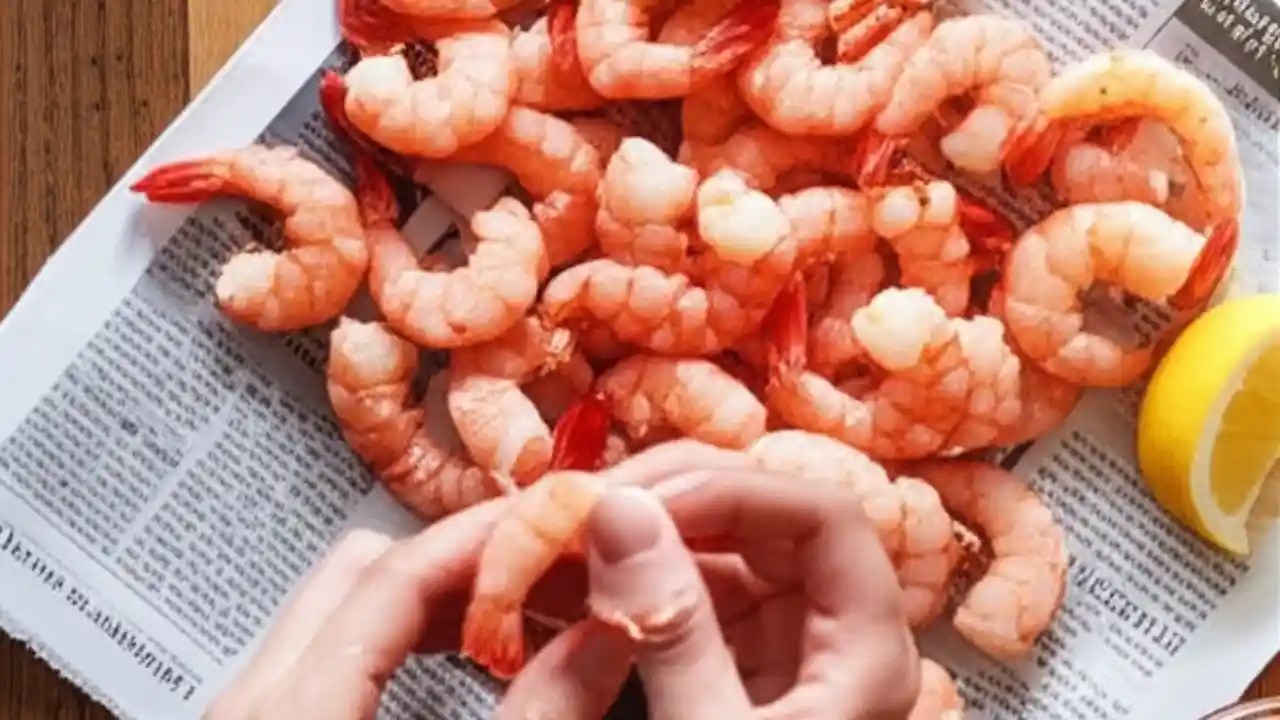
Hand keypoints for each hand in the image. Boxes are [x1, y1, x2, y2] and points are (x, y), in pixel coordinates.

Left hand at [203, 497, 587, 719]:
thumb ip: (540, 712)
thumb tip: (609, 633)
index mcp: (289, 710)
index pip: (394, 573)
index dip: (485, 536)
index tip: (555, 521)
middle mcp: (253, 700)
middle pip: (361, 572)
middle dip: (462, 559)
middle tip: (544, 569)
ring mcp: (254, 713)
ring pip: (343, 607)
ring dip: (437, 597)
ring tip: (514, 612)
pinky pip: (333, 648)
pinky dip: (405, 635)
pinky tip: (461, 656)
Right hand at [500, 442, 920, 719]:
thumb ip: (669, 630)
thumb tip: (622, 514)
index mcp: (867, 654)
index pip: (822, 518)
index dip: (735, 491)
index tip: (646, 500)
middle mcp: (834, 639)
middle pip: (770, 526)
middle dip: (676, 505)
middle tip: (594, 510)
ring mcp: (784, 653)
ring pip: (722, 558)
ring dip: (645, 541)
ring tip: (573, 541)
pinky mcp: (737, 671)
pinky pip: (689, 601)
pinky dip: (634, 587)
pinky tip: (583, 585)